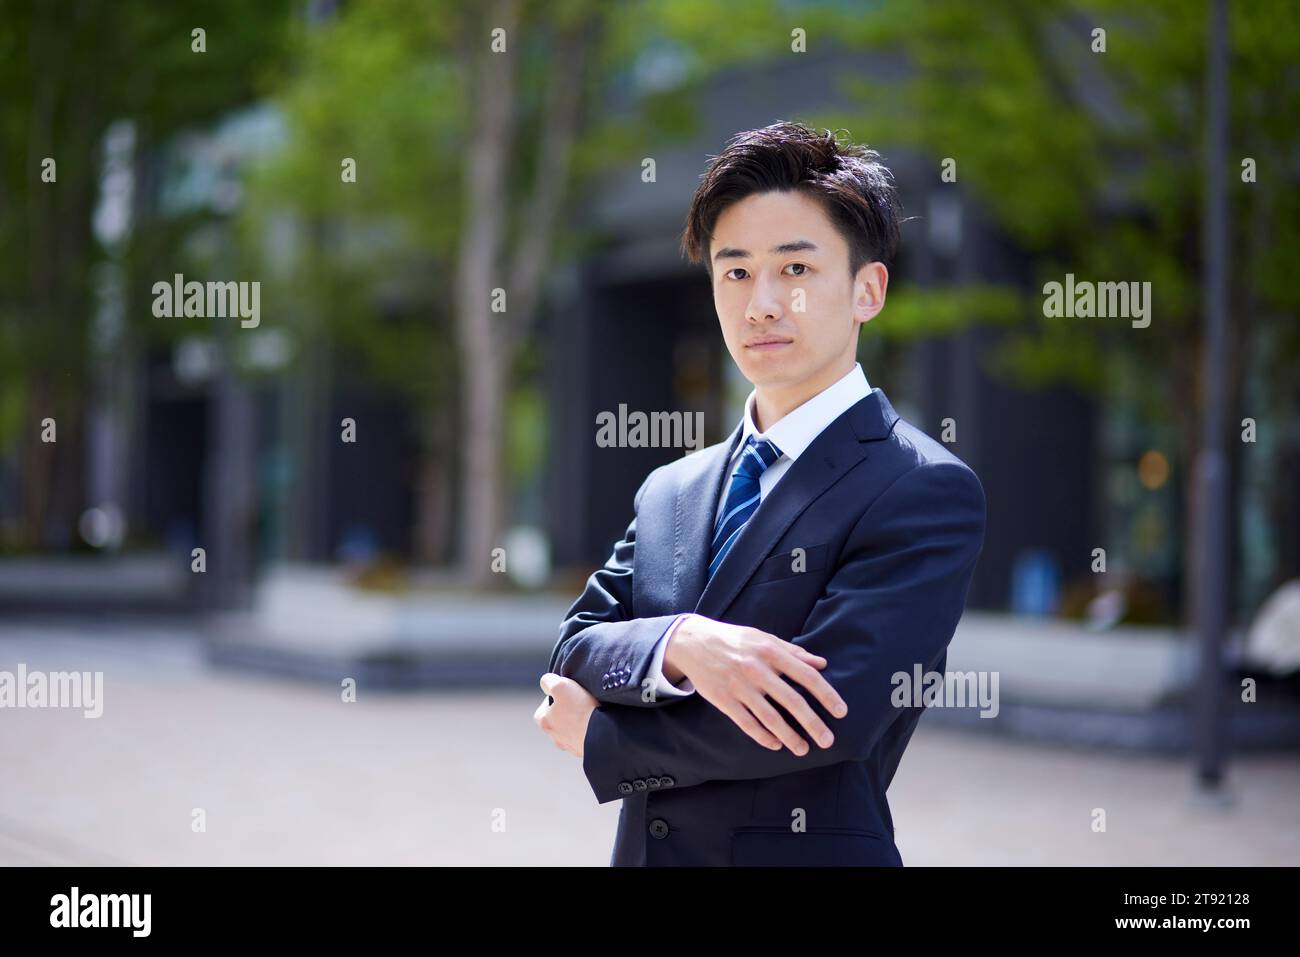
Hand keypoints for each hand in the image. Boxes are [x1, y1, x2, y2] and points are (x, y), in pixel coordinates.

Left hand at [534, 673, 598, 756]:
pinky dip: (590, 730)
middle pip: (558, 720)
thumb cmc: (580, 710)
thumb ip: (548, 681)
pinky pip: (586, 738)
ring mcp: (571, 746)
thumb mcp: (560, 686)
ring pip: (572, 730)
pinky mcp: (586, 751)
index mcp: (545, 723)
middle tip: (580, 701)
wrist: (603, 734)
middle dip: (568, 710)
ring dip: (579, 722)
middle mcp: (556, 738)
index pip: (543, 708)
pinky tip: (598, 723)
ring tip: (591, 712)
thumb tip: (546, 683)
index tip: (566, 693)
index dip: (554, 697)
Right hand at [664, 614, 846, 754]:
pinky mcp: (723, 700)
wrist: (693, 641)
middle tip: (828, 740)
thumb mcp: (763, 638)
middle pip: (792, 701)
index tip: (840, 712)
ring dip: (790, 736)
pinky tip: (775, 744)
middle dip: (813, 723)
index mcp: (771, 651)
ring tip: (803, 749)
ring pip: (770, 718)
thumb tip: (821, 663)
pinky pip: (747, 723)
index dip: (826, 695)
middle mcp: (757, 669)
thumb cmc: (734, 640)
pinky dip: (763, 736)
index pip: (807, 675)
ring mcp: (739, 687)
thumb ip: (793, 652)